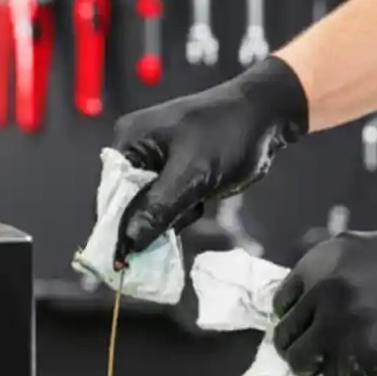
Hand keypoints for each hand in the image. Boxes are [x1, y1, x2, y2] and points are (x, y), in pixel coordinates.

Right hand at [112, 56, 308, 263]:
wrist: (268, 117)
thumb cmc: (229, 134)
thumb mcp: (193, 173)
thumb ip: (158, 208)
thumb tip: (128, 242)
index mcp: (130, 142)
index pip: (108, 193)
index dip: (114, 226)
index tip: (124, 258)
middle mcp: (136, 152)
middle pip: (125, 203)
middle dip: (146, 222)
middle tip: (169, 231)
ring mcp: (156, 164)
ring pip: (148, 209)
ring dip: (168, 219)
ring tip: (194, 205)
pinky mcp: (176, 175)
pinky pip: (166, 205)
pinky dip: (180, 213)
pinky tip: (199, 203)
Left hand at [271, 230, 376, 375]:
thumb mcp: (371, 253)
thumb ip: (336, 274)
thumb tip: (312, 303)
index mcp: (324, 260)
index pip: (283, 299)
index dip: (291, 319)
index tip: (298, 330)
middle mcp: (325, 289)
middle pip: (286, 332)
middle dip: (295, 348)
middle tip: (307, 359)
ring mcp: (340, 324)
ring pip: (299, 361)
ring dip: (308, 372)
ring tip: (319, 375)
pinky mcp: (360, 356)